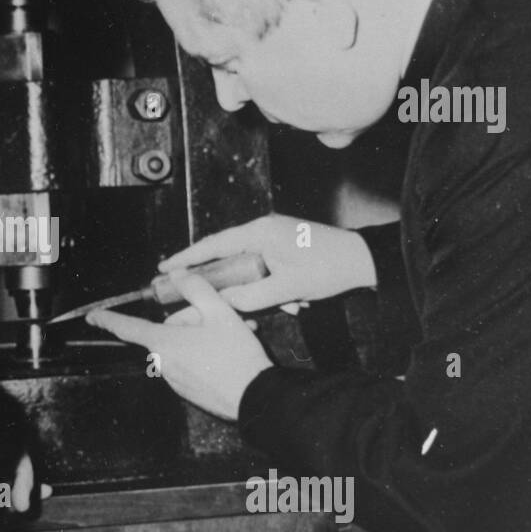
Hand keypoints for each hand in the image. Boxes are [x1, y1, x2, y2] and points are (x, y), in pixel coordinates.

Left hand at [87, 275, 272, 420]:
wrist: (255, 399)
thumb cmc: (235, 354)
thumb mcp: (220, 312)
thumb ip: (195, 288)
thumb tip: (177, 274)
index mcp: (164, 343)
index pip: (128, 328)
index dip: (108, 319)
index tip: (92, 317)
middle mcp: (164, 364)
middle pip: (171, 331)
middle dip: (193, 320)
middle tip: (222, 318)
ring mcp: (177, 380)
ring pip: (185, 347)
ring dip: (205, 336)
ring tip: (236, 334)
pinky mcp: (191, 391)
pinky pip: (194, 364)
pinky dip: (209, 354)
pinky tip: (232, 352)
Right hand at [159, 213, 375, 312]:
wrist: (365, 261)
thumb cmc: (329, 269)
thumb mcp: (287, 288)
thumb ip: (251, 297)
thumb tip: (223, 303)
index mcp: (259, 232)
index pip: (212, 245)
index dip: (186, 258)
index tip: (165, 268)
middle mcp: (263, 229)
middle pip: (228, 256)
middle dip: (228, 283)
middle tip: (205, 297)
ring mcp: (275, 236)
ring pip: (250, 267)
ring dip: (260, 290)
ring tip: (288, 303)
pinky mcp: (286, 246)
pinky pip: (266, 268)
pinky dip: (274, 286)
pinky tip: (297, 300)